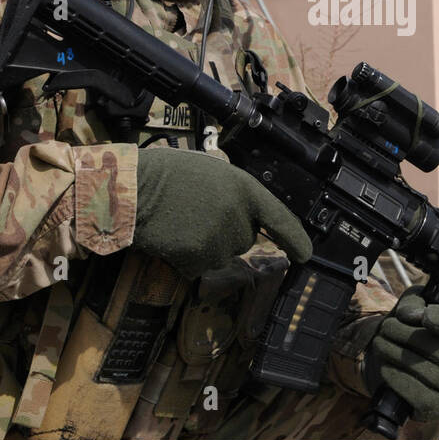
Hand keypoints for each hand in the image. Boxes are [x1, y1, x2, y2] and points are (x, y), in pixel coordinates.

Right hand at [132, 148, 310, 277]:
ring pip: (222, 255)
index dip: (294, 237)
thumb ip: (234, 193)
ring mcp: (220, 240)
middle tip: (197, 212)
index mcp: (244, 188)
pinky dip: (186, 259)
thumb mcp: (212, 171)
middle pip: (245, 239)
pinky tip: (173, 238)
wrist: (132, 190)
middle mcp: (238, 216)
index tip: (306, 254)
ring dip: (206, 246)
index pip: (278, 217)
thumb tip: (246, 214)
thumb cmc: (167, 174)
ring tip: (181, 222)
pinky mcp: (199, 259)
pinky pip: (199, 268)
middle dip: (227, 232)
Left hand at [367, 286, 438, 421]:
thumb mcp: (417, 313)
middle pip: (437, 348)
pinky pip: (413, 391)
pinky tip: (386, 366)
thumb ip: (414, 303)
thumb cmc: (418, 342)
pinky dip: (395, 376)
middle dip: (405, 334)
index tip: (425, 316)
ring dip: (393, 352)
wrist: (415, 384)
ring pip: (422, 369)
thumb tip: (410, 315)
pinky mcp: (436, 408)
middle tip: (386, 327)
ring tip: (380, 343)